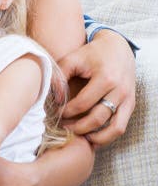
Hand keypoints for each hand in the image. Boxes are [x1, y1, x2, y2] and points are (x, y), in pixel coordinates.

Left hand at [58, 29, 135, 145]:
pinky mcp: (131, 104)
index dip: (67, 111)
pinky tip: (92, 138)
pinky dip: (108, 136)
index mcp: (106, 78)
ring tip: (78, 137)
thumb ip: (60, 76)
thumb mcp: (73, 59)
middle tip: (63, 128)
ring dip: (95, 137)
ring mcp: (127, 99)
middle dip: (78, 127)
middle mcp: (120, 91)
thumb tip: (55, 99)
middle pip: (98, 119)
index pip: (83, 103)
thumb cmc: (92, 53)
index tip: (56, 113)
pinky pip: (121, 126)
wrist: (118, 47)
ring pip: (114, 128)